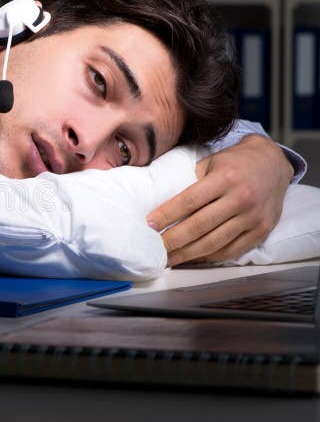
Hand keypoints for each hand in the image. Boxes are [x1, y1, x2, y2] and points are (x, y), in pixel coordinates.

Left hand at [146, 135, 292, 265]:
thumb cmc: (234, 162)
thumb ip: (192, 182)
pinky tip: (192, 258)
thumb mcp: (211, 162)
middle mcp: (241, 199)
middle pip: (200, 226)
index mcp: (225, 178)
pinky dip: (210, 257)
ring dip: (187, 254)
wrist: (273, 164)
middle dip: (173, 240)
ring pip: (214, 243)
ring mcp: (253, 217)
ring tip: (168, 259)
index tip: (149, 225)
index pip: (190, 201)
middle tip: (154, 249)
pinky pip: (231, 250)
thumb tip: (163, 205)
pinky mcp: (261, 231)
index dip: (167, 215)